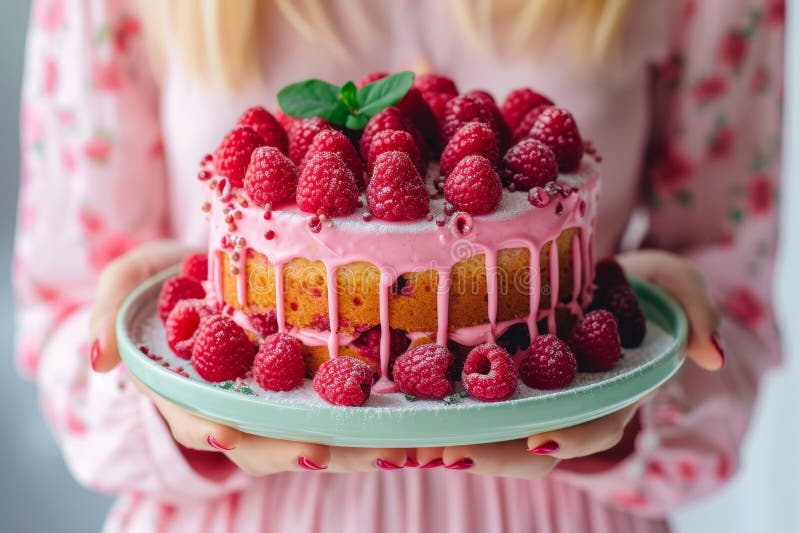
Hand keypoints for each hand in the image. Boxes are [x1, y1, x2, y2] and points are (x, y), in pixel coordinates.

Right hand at [88, 241, 405, 474]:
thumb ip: (108, 312)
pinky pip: (342, 408)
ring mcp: (277, 401)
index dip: (220, 428)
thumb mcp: (127, 285)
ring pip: (315, 433)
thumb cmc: (166, 282)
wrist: (211, 274)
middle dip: (305, 449)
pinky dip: (374, 419)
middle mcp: (238, 408)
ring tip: (398, 448)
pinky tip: (415, 422)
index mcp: (194, 393)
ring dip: (355, 446)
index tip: (232, 431)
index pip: (207, 421)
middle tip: (342, 450)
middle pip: (270, 442)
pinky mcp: (312, 385)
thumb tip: (98, 359)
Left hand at [416, 250, 722, 478]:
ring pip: (494, 430)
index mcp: (610, 392)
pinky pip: (471, 401)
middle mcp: (568, 403)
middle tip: (446, 451)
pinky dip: (442, 409)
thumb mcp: (674, 287)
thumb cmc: (641, 286)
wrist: (603, 279)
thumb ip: (694, 312)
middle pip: (530, 441)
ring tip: (412, 443)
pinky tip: (403, 411)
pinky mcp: (499, 378)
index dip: (572, 435)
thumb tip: (709, 353)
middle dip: (490, 452)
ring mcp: (532, 394)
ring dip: (455, 439)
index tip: (539, 438)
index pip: (595, 424)